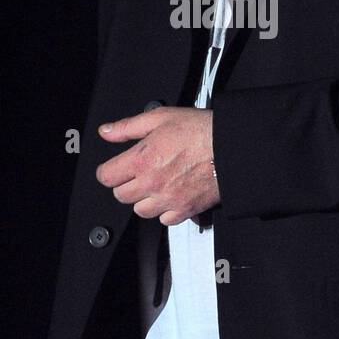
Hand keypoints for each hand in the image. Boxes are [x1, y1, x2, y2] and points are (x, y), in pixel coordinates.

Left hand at [95, 107, 218, 225]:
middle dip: (126, 183)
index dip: (108, 170)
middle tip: (139, 172)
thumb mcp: (160, 117)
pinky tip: (171, 194)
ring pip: (140, 211)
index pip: (106, 177)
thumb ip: (128, 127)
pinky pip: (164, 220)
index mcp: (142, 161)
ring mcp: (168, 200)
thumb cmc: (200, 131)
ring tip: (156, 184)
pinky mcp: (185, 210)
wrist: (231, 147)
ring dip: (144, 199)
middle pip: (121, 195)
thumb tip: (107, 131)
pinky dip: (165, 210)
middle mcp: (152, 184)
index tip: (114, 168)